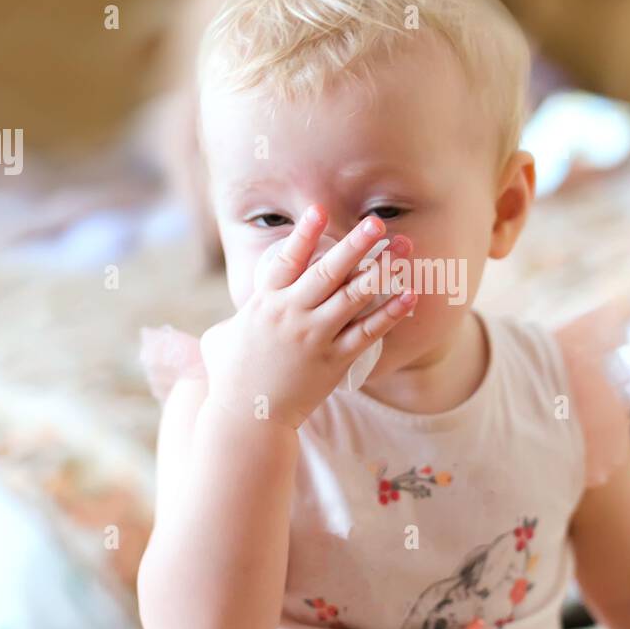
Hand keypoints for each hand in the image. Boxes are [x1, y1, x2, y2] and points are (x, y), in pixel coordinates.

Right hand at [199, 205, 415, 428]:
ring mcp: (314, 338)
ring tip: (401, 249)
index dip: (305, 234)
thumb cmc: (229, 377)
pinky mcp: (333, 362)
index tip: (321, 209)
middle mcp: (291, 315)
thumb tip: (235, 313)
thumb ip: (234, 317)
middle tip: (376, 223)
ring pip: (352, 298)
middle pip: (328, 272)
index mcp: (264, 303)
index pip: (287, 259)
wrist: (246, 419)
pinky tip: (408, 295)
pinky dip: (389, 313)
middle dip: (354, 244)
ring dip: (380, 271)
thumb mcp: (221, 337)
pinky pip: (367, 333)